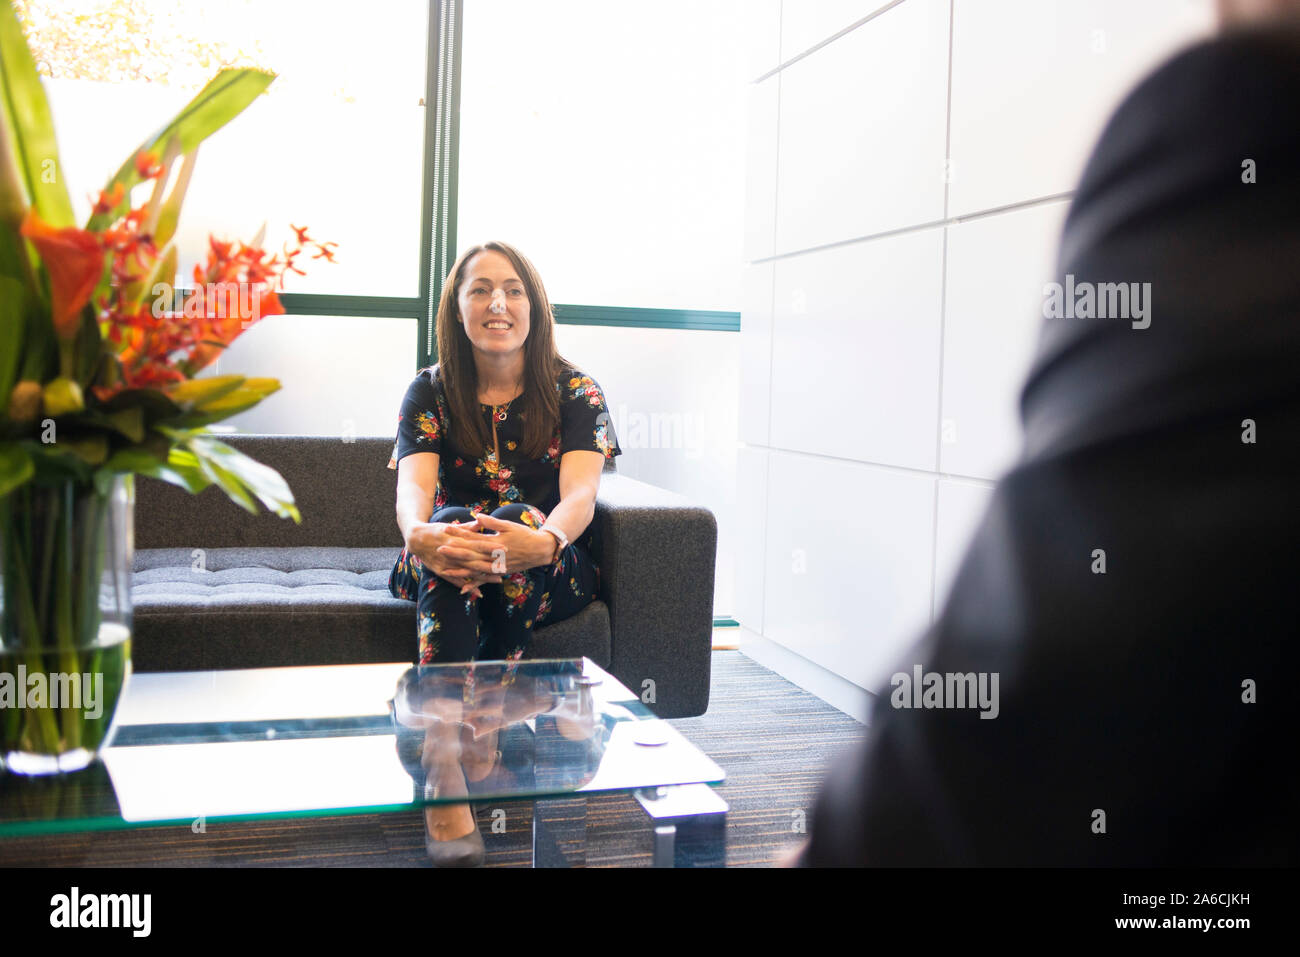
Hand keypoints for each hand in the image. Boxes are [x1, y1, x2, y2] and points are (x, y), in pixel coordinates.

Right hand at [406, 519, 503, 593]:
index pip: (477, 543)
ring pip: (468, 571)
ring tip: (498, 579)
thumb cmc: (437, 530)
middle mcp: (453, 552)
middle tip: (506, 566)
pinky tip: (478, 593)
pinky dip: (467, 587)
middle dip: (491, 563)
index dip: (491, 546)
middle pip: (475, 559)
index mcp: (457, 539)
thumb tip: (482, 521)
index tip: (504, 547)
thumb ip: (468, 527)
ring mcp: (447, 563)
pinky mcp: (442, 572)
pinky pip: (456, 581)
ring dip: (483, 577)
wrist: (416, 538)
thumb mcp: (452, 526)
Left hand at [440, 512, 555, 574]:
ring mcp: (496, 567)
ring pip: (475, 569)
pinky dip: (474, 585)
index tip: (446, 529)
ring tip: (444, 570)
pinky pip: (484, 580)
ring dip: (459, 570)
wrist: (540, 550)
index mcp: (495, 543)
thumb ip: (492, 522)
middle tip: (439, 549)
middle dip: (454, 552)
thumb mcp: (509, 525)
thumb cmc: (525, 535)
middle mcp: (494, 557)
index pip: (473, 537)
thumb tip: (476, 516)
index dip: (459, 533)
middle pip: (471, 555)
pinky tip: (462, 589)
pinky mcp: (499, 572)